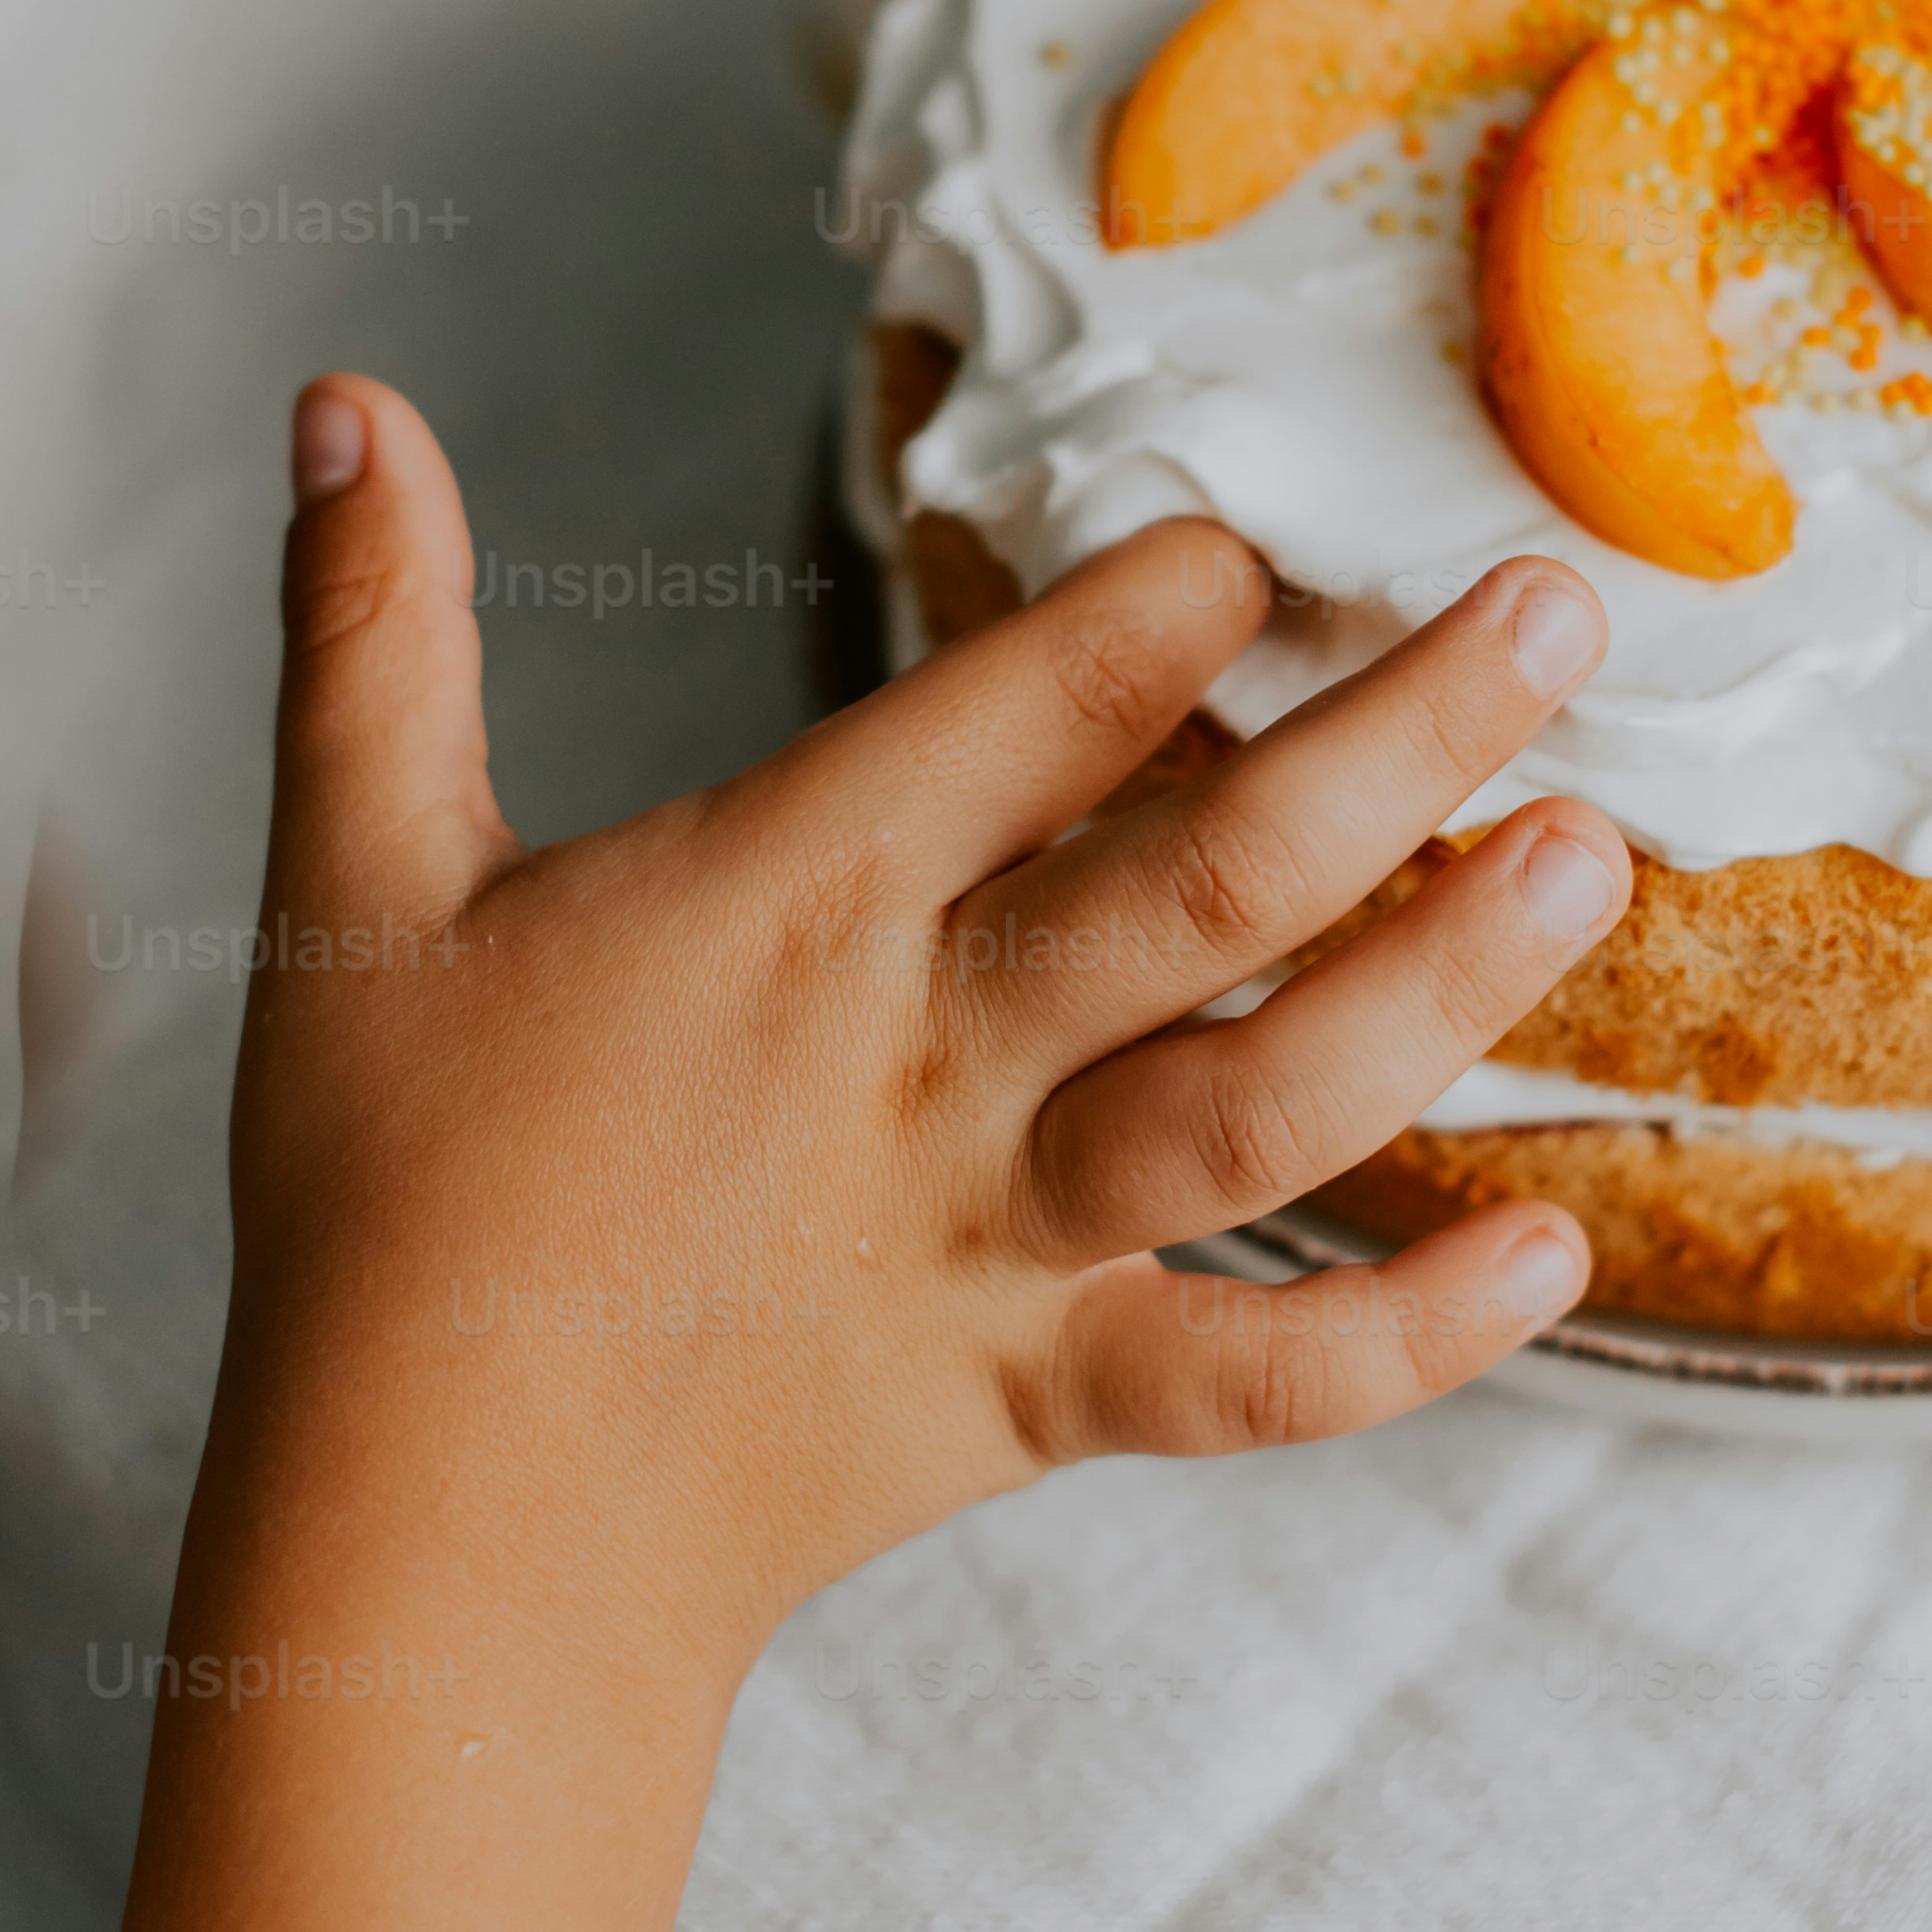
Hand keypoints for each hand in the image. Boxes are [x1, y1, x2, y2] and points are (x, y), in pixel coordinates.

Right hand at [218, 375, 1632, 1684]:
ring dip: (1446, 989)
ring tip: (1592, 861)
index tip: (1265, 540)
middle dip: (1402, 737)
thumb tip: (339, 395)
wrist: (415, 1537)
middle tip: (1564, 615)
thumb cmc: (385, 1196)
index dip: (1156, 615)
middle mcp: (926, 1062)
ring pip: (1265, 1109)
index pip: (1014, 720)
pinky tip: (1553, 1252)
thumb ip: (372, 629)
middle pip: (1206, 884)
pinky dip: (1409, 1338)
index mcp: (786, 907)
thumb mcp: (350, 881)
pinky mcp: (1031, 1399)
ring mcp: (994, 1241)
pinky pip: (1251, 1380)